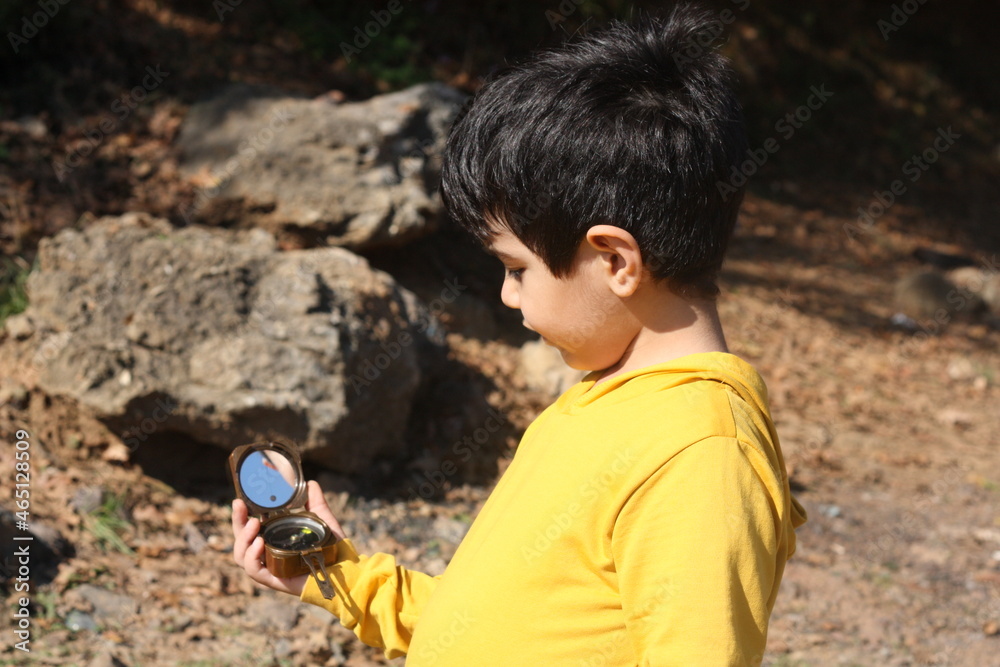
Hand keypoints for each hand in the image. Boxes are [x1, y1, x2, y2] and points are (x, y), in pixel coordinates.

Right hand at [231, 480, 346, 595]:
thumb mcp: (322, 521)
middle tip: (240, 506)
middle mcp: (267, 554)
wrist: (345, 569)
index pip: (248, 527)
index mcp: (273, 539)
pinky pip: (254, 571)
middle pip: (240, 540)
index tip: (239, 500)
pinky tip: (259, 543)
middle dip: (237, 522)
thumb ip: (315, 502)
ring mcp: (269, 567)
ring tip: (254, 524)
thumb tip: (310, 483)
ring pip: (241, 556)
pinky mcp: (274, 579)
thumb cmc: (332, 549)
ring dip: (243, 538)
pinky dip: (252, 557)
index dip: (240, 515)